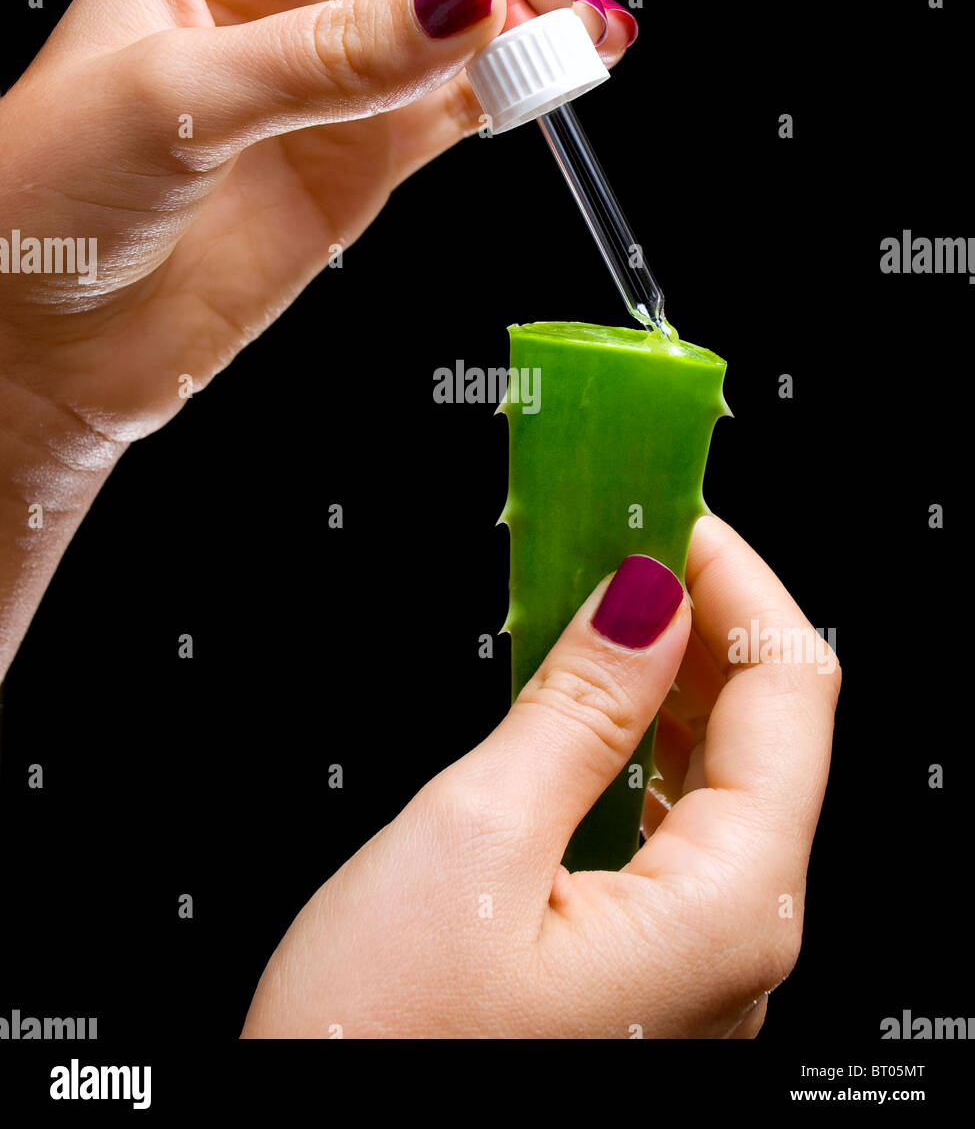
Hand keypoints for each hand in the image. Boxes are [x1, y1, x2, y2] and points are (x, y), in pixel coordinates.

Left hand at [0, 0, 633, 440]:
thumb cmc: (53, 195)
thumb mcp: (184, 102)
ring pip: (450, 37)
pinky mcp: (358, 162)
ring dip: (520, 39)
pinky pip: (448, 115)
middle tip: (569, 6)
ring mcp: (328, 83)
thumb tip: (464, 1)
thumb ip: (330, 57)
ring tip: (583, 47)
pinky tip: (544, 91)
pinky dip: (502, 103)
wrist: (44, 341)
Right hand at [241, 515, 840, 1038]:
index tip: (669, 508)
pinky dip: (634, 748)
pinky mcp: (642, 972)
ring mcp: (695, 966)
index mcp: (728, 909)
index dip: (736, 580)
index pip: (790, 691)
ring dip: (665, 678)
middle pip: (765, 734)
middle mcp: (737, 945)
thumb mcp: (476, 837)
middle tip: (619, 537)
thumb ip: (579, 706)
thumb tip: (645, 595)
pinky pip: (670, 831)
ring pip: (716, 780)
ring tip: (596, 603)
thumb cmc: (379, 1046)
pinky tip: (585, 706)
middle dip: (700, 619)